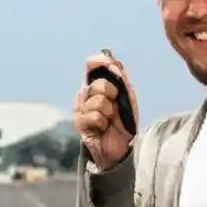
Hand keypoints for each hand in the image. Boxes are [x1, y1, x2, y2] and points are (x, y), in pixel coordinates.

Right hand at [72, 51, 138, 170]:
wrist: (122, 146)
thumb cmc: (123, 120)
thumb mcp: (127, 96)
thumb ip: (121, 78)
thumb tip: (114, 62)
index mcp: (95, 84)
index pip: (92, 64)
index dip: (100, 61)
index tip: (112, 66)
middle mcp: (85, 94)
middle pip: (97, 84)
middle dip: (112, 94)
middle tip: (114, 106)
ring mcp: (80, 108)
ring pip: (97, 101)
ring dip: (109, 112)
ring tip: (109, 120)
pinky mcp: (79, 123)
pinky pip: (94, 116)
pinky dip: (103, 122)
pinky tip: (102, 128)